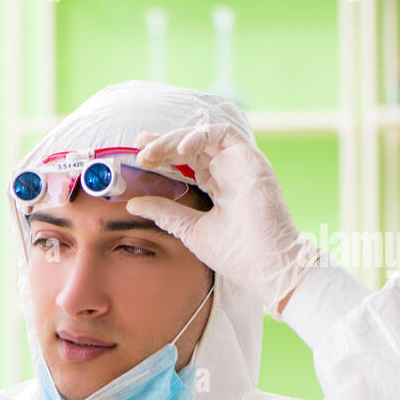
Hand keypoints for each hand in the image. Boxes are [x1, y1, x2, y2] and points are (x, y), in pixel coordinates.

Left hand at [125, 124, 321, 316]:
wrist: (265, 264)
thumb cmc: (236, 253)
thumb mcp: (190, 229)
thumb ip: (165, 213)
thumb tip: (134, 203)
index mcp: (217, 186)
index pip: (187, 162)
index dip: (163, 156)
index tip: (140, 157)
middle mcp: (228, 171)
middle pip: (192, 148)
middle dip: (163, 144)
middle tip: (140, 150)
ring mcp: (239, 164)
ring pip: (203, 138)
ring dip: (175, 140)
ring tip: (152, 152)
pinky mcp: (251, 159)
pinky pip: (224, 134)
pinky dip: (201, 135)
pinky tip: (181, 149)